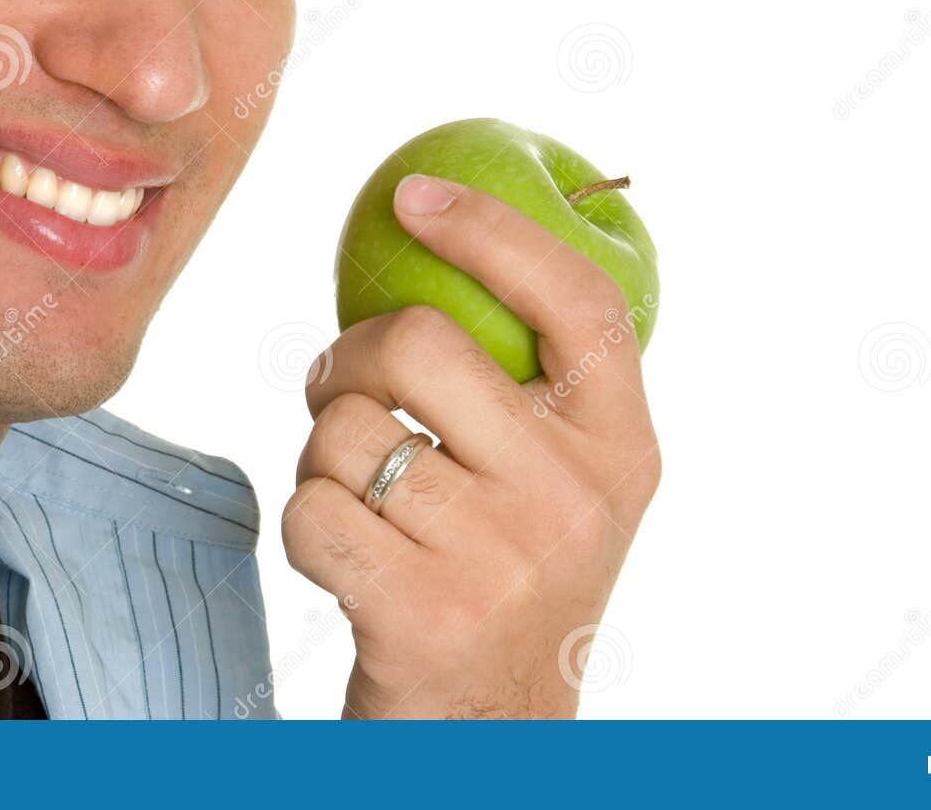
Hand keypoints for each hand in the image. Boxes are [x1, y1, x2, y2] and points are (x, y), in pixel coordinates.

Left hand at [283, 174, 660, 717]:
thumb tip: (435, 243)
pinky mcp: (424, 614)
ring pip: (349, 432)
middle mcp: (578, 497)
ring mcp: (505, 558)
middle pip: (422, 344)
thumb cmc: (506, 581)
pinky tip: (348, 564)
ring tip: (363, 506)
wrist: (494, 736)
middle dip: (350, 359)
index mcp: (623, 449)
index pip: (576, 300)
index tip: (416, 193)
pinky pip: (312, 510)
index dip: (494, 231)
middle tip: (341, 390)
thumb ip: (526, 392)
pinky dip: (306, 528)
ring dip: (325, 462)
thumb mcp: (558, 488)